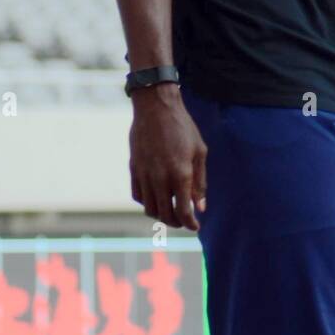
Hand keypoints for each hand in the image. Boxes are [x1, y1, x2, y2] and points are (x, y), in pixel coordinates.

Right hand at [129, 83, 207, 230]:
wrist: (155, 108)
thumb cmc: (182, 127)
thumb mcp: (199, 152)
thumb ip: (200, 182)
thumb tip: (200, 207)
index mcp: (180, 174)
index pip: (183, 212)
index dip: (190, 224)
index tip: (196, 226)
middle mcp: (160, 178)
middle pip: (166, 214)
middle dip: (177, 222)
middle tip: (184, 220)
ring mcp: (144, 174)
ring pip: (150, 209)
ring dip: (161, 215)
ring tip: (171, 211)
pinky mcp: (134, 169)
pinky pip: (138, 196)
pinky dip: (147, 203)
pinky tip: (157, 197)